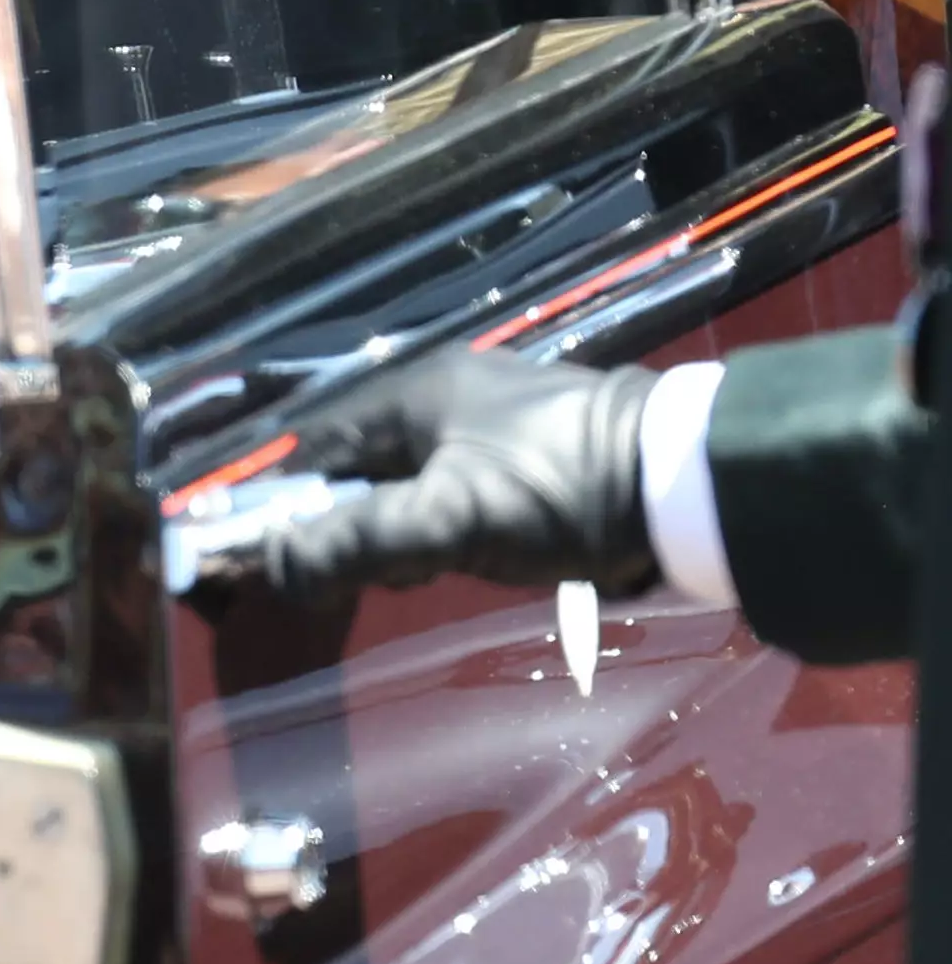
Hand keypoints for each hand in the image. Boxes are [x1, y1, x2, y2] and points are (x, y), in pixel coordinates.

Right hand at [246, 347, 661, 602]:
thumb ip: (360, 541)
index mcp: (413, 391)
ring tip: (434, 569)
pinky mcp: (533, 452)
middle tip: (392, 572)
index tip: (298, 563)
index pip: (319, 447)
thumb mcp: (451, 518)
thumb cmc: (556, 490)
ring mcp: (493, 420)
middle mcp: (445, 393)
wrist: (688, 486)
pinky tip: (472, 556)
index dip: (295, 505)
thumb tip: (275, 566)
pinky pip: (459, 490)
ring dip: (409, 532)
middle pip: (364, 467)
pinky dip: (450, 527)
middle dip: (360, 525)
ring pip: (412, 483)